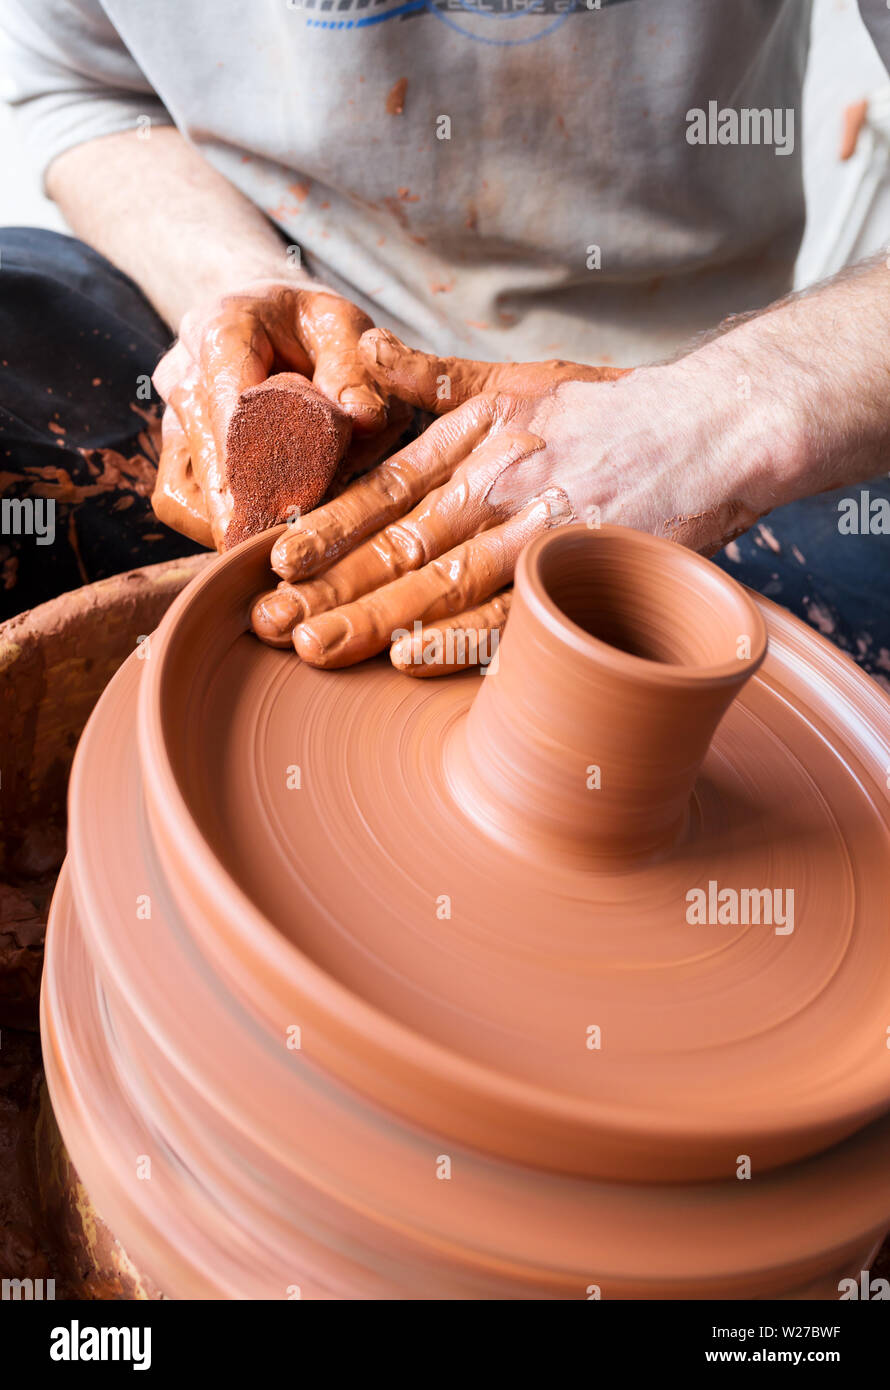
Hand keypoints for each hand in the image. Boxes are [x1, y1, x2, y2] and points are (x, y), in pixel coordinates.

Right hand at [152, 279, 392, 548]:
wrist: (275, 323)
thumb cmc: (314, 328)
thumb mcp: (346, 330)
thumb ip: (356, 370)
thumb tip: (366, 420)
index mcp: (223, 328)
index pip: (228, 394)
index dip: (255, 453)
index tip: (283, 500)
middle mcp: (185, 372)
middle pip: (206, 453)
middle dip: (250, 503)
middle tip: (293, 541)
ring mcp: (173, 414)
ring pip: (185, 488)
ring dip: (233, 521)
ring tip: (282, 539)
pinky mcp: (174, 450)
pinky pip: (179, 502)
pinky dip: (219, 524)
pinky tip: (261, 532)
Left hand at [251, 332, 797, 673]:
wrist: (713, 428)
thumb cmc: (612, 409)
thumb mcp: (518, 378)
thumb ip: (435, 375)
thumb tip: (362, 348)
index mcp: (479, 442)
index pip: (384, 491)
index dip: (326, 527)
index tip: (274, 560)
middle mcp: (501, 485)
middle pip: (400, 545)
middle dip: (329, 588)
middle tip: (270, 625)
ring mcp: (541, 532)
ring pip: (444, 583)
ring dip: (375, 620)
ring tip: (315, 649)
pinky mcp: (581, 572)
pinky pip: (515, 614)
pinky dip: (464, 638)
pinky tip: (412, 660)